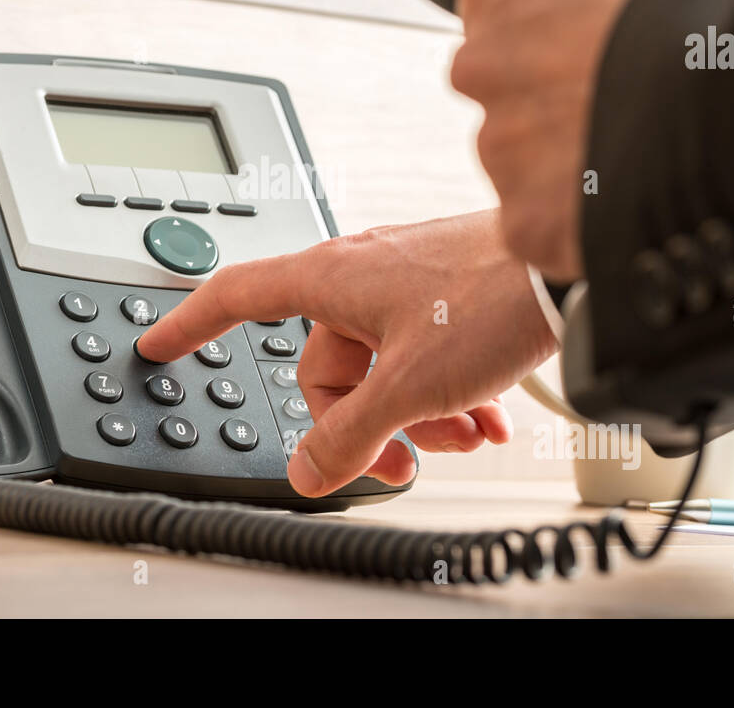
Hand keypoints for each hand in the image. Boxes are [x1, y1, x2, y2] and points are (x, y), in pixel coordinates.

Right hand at [135, 210, 557, 497]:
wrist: (573, 262)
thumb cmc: (491, 298)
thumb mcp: (409, 386)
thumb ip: (349, 435)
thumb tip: (308, 471)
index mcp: (330, 279)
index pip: (235, 295)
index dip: (190, 324)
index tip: (160, 344)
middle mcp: (360, 272)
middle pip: (323, 363)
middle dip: (360, 421)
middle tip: (399, 460)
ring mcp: (403, 280)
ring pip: (379, 363)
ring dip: (415, 412)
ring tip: (460, 434)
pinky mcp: (443, 289)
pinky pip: (420, 350)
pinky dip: (443, 390)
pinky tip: (482, 415)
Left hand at [450, 0, 698, 279]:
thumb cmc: (727, 3)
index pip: (498, 15)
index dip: (555, 36)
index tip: (601, 50)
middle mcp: (481, 62)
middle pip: (501, 91)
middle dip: (549, 103)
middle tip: (627, 111)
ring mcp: (499, 146)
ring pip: (517, 165)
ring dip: (565, 168)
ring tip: (646, 161)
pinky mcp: (525, 220)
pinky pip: (540, 230)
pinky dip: (580, 230)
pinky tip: (638, 206)